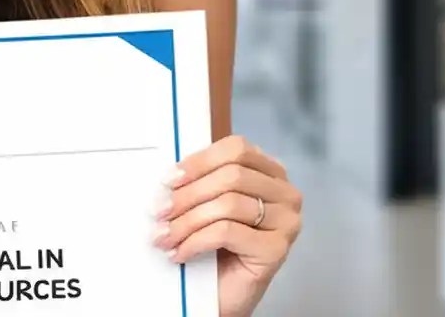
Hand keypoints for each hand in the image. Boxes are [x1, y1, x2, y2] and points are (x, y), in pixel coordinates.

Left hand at [152, 135, 301, 316]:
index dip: (199, 161)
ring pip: (228, 204)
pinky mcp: (277, 249)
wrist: (223, 294)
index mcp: (270, 172)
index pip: (236, 149)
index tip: (168, 180)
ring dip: (186, 221)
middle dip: (188, 194)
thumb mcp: (207, 204)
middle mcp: (286, 194)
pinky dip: (195, 240)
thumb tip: (170, 175)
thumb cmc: (215, 246)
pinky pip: (227, 232)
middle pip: (231, 176)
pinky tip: (180, 252)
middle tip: (158, 212)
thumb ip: (200, 182)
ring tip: (163, 236)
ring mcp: (286, 222)